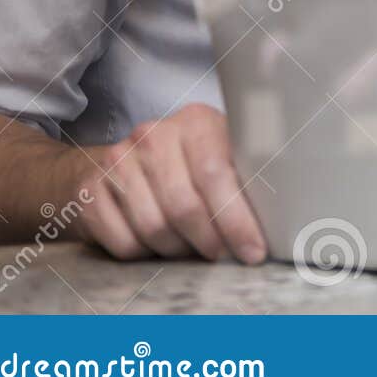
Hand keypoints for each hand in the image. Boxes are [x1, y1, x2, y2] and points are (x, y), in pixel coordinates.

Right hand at [77, 103, 267, 263]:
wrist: (114, 165)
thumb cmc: (186, 167)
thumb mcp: (223, 159)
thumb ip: (248, 179)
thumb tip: (285, 222)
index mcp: (197, 122)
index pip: (217, 175)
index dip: (237, 220)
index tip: (253, 251)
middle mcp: (155, 134)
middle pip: (184, 207)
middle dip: (210, 241)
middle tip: (221, 254)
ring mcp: (118, 160)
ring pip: (154, 228)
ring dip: (178, 249)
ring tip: (189, 247)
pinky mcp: (91, 190)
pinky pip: (123, 242)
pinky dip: (144, 254)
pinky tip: (156, 244)